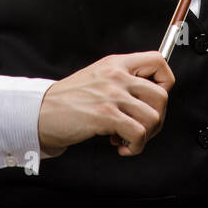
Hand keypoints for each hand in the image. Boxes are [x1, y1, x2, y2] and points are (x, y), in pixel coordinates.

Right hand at [37, 51, 173, 156]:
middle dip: (157, 118)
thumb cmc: (68, 99)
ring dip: (146, 135)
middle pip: (162, 95)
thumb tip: (149, 94)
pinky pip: (139, 133)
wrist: (41, 112)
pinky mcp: (106, 115)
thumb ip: (122, 79)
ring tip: (128, 137)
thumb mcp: (98, 77)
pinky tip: (121, 145)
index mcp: (116, 63)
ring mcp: (112, 95)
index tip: (156, 99)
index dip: (166, 82)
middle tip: (143, 127)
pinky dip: (135, 146)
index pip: (158, 61)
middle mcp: (117, 76)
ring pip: (153, 117)